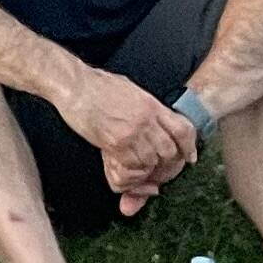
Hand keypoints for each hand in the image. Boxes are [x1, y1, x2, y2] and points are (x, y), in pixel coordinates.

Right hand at [59, 66, 195, 210]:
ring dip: (143, 173)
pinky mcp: (115, 144)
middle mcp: (146, 120)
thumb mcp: (129, 91)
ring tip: (132, 171)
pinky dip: (127, 177)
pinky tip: (117, 168)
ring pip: (151, 164)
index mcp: (151, 105)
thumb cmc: (95, 85)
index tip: (188, 158)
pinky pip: (131, 171)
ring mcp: (132, 133)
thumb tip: (152, 122)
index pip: (183, 130)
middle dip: (165, 167)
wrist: (73, 85)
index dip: (189, 148)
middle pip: (169, 153)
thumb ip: (144, 108)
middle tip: (155, 173)